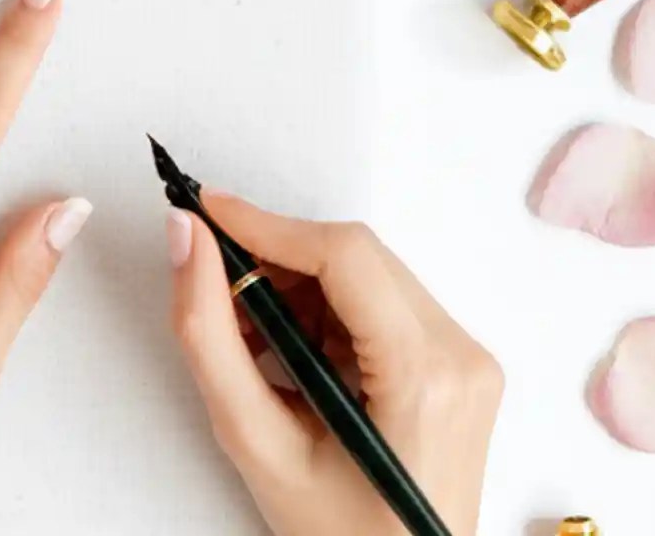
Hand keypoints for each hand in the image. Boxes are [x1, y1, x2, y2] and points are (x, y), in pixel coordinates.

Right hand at [166, 192, 503, 535]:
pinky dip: (324, 313)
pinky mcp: (457, 364)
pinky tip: (286, 350)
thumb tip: (187, 243)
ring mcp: (467, 358)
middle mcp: (462, 354)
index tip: (205, 212)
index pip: (345, 257)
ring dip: (297, 288)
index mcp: (425, 376)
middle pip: (357, 259)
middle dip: (276, 260)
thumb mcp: (256, 442)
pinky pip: (381, 306)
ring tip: (246, 336)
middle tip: (212, 281)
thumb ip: (209, 337)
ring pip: (367, 277)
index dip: (267, 225)